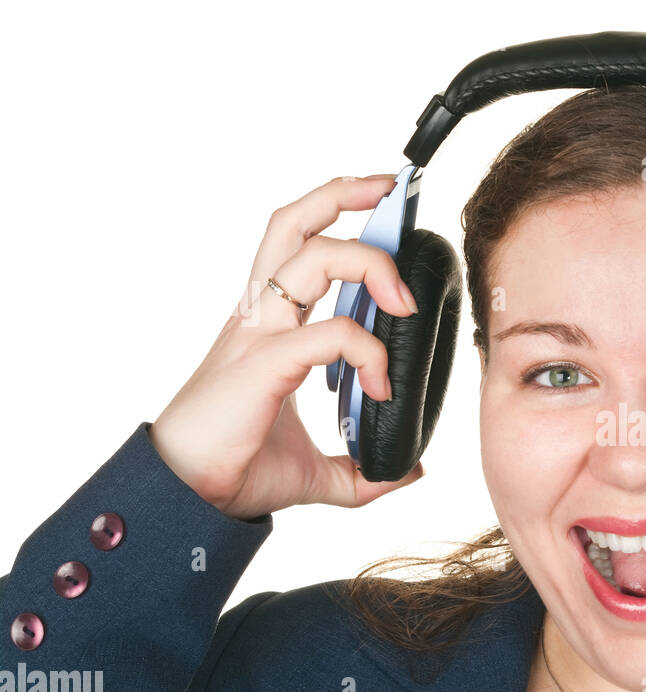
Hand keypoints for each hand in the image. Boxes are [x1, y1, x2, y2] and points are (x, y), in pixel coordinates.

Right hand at [150, 174, 425, 520]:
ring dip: (369, 261)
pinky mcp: (264, 362)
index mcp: (270, 326)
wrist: (190, 499)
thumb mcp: (318, 472)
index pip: (299, 249)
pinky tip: (381, 388)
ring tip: (405, 302)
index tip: (385, 216)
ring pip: (309, 254)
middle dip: (343, 194)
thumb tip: (407, 469)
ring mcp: (258, 334)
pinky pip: (330, 332)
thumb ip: (362, 468)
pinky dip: (368, 352)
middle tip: (392, 191)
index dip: (337, 220)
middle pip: (294, 225)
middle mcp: (261, 317)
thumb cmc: (236, 471)